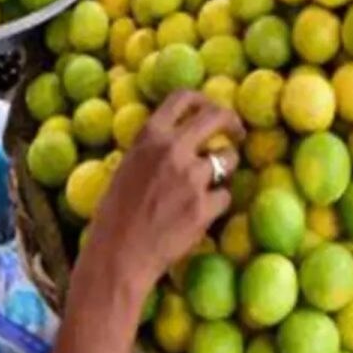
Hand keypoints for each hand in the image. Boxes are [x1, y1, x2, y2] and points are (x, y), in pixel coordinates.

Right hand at [77, 91, 243, 292]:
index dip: (203, 100)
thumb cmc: (115, 214)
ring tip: (208, 187)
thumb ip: (155, 149)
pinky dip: (217, 204)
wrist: (118, 255)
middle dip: (231, 122)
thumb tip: (183, 136)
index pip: (182, 97)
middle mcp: (172, 149)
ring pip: (228, 159)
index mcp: (149, 136)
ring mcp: (191, 177)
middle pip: (216, 117)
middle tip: (236, 134)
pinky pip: (225, 196)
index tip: (212, 109)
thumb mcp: (128, 167)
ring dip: (224, 170)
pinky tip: (199, 215)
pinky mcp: (205, 206)